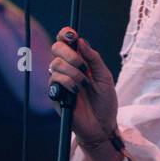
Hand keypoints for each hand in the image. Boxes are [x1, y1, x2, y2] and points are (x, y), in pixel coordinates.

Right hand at [49, 27, 120, 160]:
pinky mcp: (54, 94)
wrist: (103, 126)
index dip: (66, 34)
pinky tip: (77, 92)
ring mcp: (59, 81)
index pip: (66, 41)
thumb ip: (94, 59)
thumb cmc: (105, 102)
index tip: (72, 35)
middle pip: (56, 48)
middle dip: (70, 54)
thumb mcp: (105, 77)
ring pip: (56, 64)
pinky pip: (55, 80)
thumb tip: (81, 41)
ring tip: (84, 85)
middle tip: (84, 67)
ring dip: (73, 72)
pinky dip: (68, 83)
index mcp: (79, 62)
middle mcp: (67, 69)